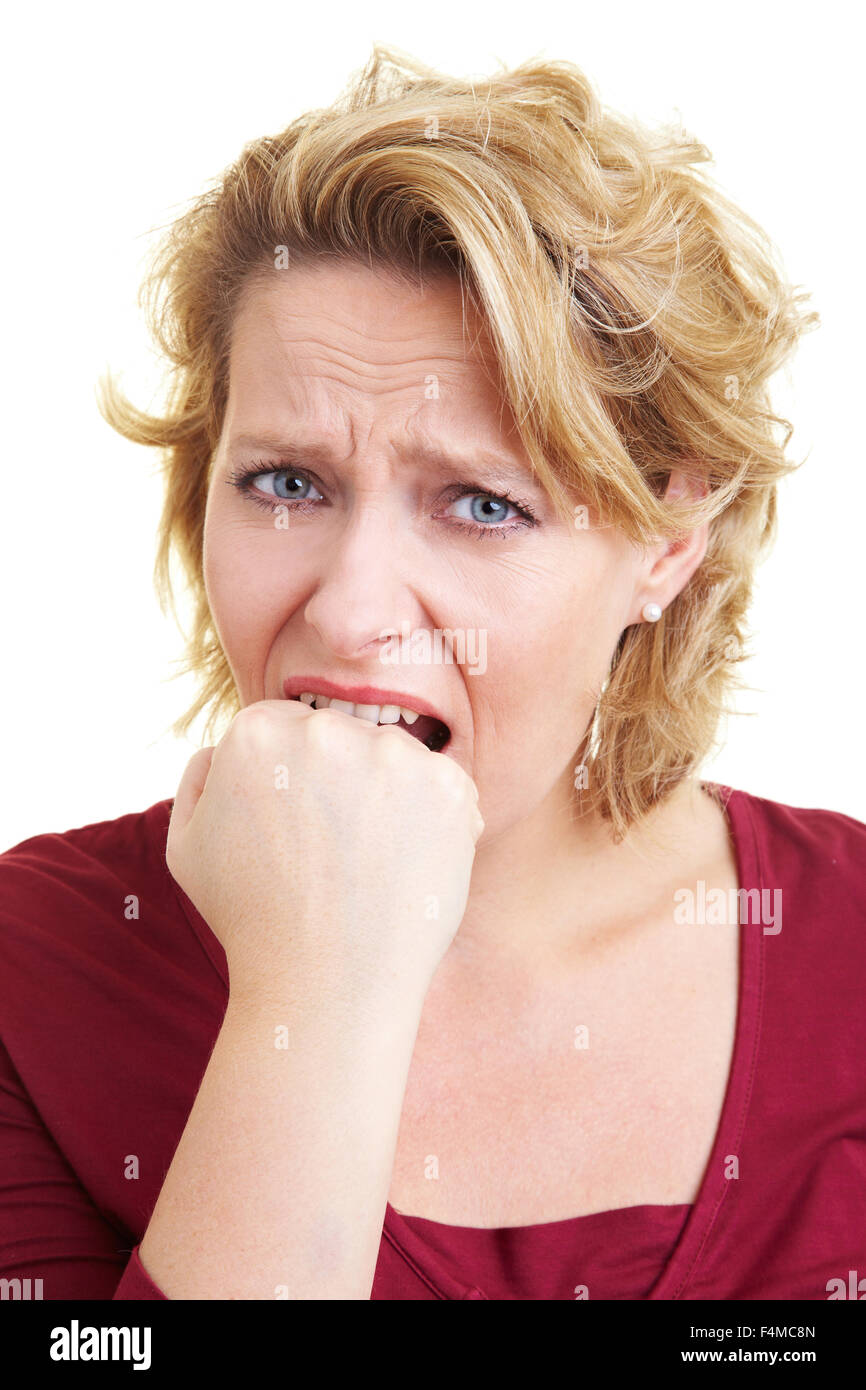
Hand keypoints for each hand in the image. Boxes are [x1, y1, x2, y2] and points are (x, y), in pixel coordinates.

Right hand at [166, 700, 483, 1002]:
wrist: (327, 986)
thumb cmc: (251, 922)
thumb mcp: (186, 846)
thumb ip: (200, 778)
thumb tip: (227, 747)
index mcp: (256, 732)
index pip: (286, 728)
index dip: (293, 780)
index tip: (298, 828)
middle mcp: (326, 730)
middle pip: (343, 737)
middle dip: (342, 783)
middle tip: (335, 854)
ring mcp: (394, 756)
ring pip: (395, 760)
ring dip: (390, 798)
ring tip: (370, 865)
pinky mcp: (449, 786)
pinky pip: (444, 788)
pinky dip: (434, 822)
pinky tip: (406, 867)